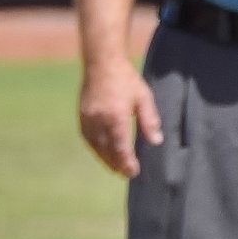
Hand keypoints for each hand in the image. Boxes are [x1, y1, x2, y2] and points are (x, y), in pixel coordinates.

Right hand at [78, 60, 161, 177]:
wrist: (101, 64)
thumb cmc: (126, 80)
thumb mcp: (144, 98)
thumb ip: (150, 121)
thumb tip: (156, 141)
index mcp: (116, 117)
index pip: (121, 147)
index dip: (126, 162)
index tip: (133, 172)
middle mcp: (99, 120)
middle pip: (107, 150)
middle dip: (117, 164)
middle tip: (126, 174)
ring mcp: (88, 118)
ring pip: (96, 145)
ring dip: (105, 159)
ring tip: (114, 168)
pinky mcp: (82, 115)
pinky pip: (88, 137)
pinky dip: (95, 148)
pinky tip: (102, 152)